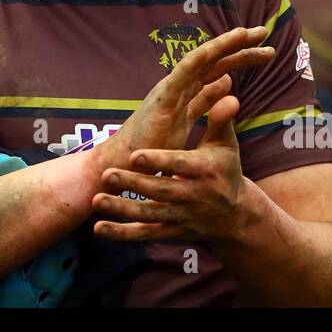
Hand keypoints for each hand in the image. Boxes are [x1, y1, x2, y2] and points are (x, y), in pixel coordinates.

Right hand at [91, 25, 272, 174]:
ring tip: (247, 33)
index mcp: (188, 92)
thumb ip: (205, 102)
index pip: (220, 70)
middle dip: (240, 46)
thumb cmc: (153, 146)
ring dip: (222, 45)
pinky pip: (180, 74)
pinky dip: (196, 59)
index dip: (242, 58)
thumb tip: (227, 82)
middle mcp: (180, 85)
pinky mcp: (162, 98)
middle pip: (214, 60)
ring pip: (200, 60)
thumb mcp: (187, 121)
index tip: (267, 51)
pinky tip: (213, 49)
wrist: (125, 165)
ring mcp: (170, 89)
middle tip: (265, 33)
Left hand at [92, 92, 249, 242]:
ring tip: (97, 200)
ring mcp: (180, 217)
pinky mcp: (170, 232)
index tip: (135, 155)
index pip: (179, 165)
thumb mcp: (226, 146)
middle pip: (159, 191)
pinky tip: (98, 228)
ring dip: (122, 209)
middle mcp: (192, 196)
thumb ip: (221, 121)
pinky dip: (122, 233)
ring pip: (149, 214)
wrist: (235, 215)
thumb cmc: (225, 170)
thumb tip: (230, 97)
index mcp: (204, 171)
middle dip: (133, 184)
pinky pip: (144, 234)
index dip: (158, 161)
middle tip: (107, 174)